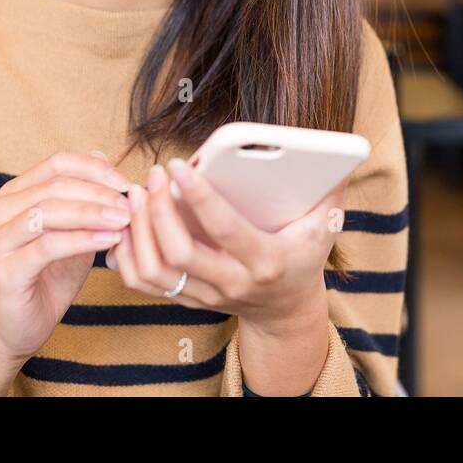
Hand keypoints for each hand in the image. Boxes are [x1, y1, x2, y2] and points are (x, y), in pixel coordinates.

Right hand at [0, 152, 131, 361]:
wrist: (24, 326)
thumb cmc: (51, 275)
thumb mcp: (75, 229)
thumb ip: (84, 195)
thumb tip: (103, 153)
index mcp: (12, 195)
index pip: (56, 164)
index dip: (94, 169)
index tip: (125, 183)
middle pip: (54, 186)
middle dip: (99, 193)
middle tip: (130, 204)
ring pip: (49, 211)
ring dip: (93, 214)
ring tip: (124, 221)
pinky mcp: (3, 270)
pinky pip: (48, 246)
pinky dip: (83, 239)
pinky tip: (110, 241)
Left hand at [108, 157, 343, 330]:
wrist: (287, 310)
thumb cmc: (304, 255)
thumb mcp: (325, 225)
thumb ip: (328, 190)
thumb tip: (335, 153)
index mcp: (266, 261)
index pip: (225, 230)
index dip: (201, 197)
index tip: (181, 164)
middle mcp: (232, 283)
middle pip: (180, 253)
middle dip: (159, 211)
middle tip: (154, 174)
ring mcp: (206, 295)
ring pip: (154, 270)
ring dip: (138, 230)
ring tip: (137, 193)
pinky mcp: (186, 299)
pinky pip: (143, 283)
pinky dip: (126, 253)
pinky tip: (128, 221)